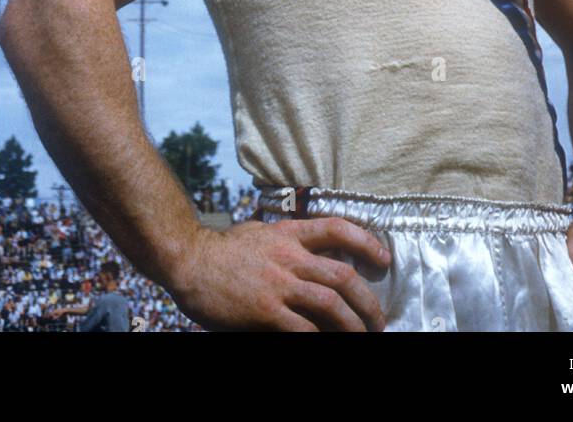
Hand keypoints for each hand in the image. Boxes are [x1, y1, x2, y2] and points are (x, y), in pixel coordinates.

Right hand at [167, 217, 390, 331]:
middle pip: (343, 275)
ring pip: (331, 303)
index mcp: (289, 234)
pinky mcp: (266, 310)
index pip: (337, 228)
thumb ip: (287, 242)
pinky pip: (304, 329)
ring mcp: (279, 283)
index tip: (384, 259)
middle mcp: (289, 256)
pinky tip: (327, 345)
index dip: (367, 242)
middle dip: (367, 300)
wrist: (188, 260)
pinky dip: (321, 340)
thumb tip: (313, 255)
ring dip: (353, 324)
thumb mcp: (260, 233)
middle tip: (379, 319)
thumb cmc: (222, 250)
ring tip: (363, 336)